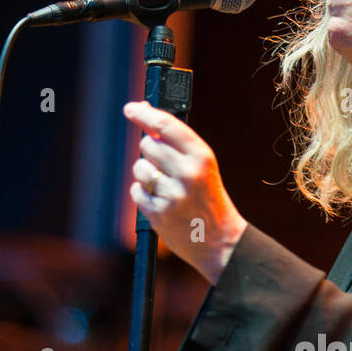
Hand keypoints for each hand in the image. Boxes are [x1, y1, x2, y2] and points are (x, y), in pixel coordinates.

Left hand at [123, 100, 247, 281]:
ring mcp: (172, 195)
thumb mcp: (202, 167)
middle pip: (148, 145)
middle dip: (150, 152)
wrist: (221, 242)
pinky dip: (143, 194)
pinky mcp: (159, 214)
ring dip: (145, 175)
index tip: (130, 108)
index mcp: (202, 157)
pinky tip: (160, 201)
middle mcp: (188, 173)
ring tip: (164, 187)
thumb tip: (145, 111)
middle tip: (164, 165)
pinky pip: (136, 191)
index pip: (166, 125)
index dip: (144, 114)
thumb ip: (176, 143)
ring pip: (139, 168)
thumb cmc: (209, 200)